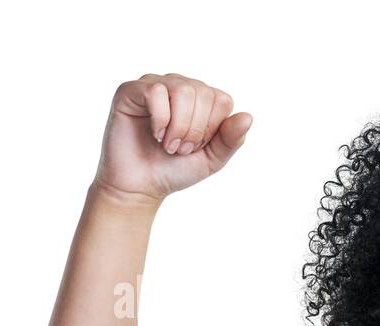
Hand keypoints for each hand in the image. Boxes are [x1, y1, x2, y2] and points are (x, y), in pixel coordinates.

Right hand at [91, 73, 252, 205]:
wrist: (142, 185)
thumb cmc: (176, 169)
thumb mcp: (212, 158)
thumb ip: (231, 139)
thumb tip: (248, 116)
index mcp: (201, 100)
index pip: (222, 99)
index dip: (212, 128)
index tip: (197, 147)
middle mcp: (179, 86)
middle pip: (203, 93)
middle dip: (196, 129)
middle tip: (181, 149)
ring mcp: (155, 85)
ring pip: (183, 90)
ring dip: (179, 126)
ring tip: (169, 145)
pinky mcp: (130, 90)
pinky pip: (156, 91)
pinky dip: (160, 119)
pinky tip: (155, 134)